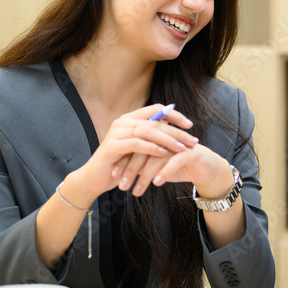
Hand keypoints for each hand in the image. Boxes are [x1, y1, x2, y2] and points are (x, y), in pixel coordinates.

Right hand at [70, 104, 197, 200]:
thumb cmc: (119, 164)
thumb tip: (175, 131)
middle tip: (192, 141)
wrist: (95, 178)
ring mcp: (116, 132)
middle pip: (155, 121)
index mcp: (130, 119)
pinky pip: (136, 144)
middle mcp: (123, 122)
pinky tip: (163, 153)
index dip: (175, 115)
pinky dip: (151, 148)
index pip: (156, 109)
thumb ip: (152, 138)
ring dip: (168, 140)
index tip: (190, 125)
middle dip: (176, 132)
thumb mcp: (139, 149)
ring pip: (148, 131)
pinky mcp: (112, 146)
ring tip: (182, 148)